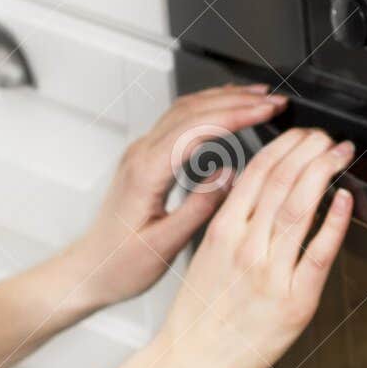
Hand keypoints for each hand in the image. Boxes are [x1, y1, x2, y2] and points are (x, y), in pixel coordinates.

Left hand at [57, 84, 289, 311]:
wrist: (91, 270)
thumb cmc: (120, 264)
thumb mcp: (164, 245)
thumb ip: (199, 208)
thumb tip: (230, 176)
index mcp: (146, 173)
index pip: (197, 127)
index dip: (237, 114)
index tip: (267, 110)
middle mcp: (140, 155)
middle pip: (193, 110)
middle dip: (238, 100)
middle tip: (275, 101)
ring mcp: (140, 153)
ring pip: (185, 109)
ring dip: (224, 99)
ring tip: (260, 98)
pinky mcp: (144, 158)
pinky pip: (178, 120)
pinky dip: (208, 108)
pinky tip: (226, 109)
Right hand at [146, 127, 355, 367]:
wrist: (191, 362)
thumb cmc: (197, 316)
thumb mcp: (204, 255)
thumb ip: (230, 222)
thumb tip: (256, 191)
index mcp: (222, 231)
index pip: (258, 172)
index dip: (285, 145)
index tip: (301, 135)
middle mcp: (246, 247)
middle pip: (283, 181)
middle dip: (310, 149)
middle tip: (326, 137)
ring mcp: (271, 273)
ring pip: (302, 207)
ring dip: (324, 172)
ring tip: (339, 154)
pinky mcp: (295, 300)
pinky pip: (319, 252)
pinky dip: (335, 221)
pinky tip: (344, 199)